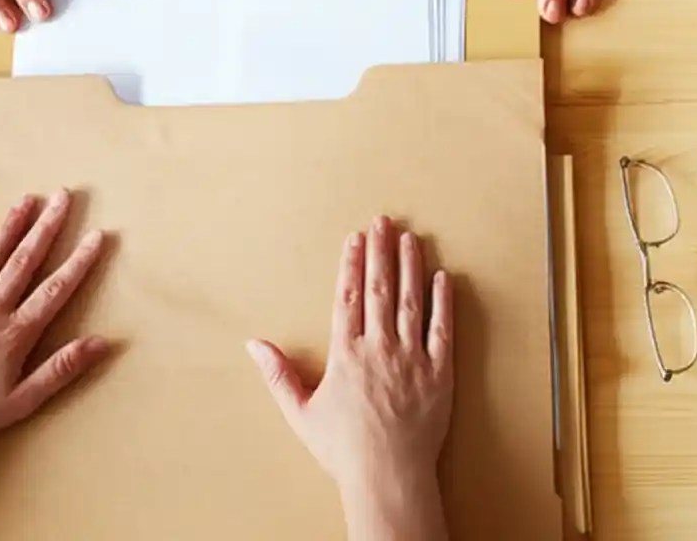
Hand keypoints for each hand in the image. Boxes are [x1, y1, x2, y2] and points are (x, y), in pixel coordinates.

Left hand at [0, 189, 109, 457]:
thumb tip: (100, 343)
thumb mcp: (22, 402)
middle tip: (62, 196)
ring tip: (27, 200)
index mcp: (14, 334)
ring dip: (11, 227)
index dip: (79, 262)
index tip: (96, 236)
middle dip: (46, 227)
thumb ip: (60, 370)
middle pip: (23, 262)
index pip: (55, 290)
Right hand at [247, 216, 453, 539]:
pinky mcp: (440, 373)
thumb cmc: (343, 449)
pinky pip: (443, 330)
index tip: (354, 238)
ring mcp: (412, 358)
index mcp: (346, 354)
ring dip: (411, 266)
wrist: (388, 475)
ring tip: (411, 238)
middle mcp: (379, 348)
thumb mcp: (300, 412)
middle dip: (380, 252)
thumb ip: (278, 375)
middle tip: (383, 221)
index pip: (347, 297)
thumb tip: (253, 344)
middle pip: (379, 289)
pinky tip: (443, 278)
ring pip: (412, 302)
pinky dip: (443, 302)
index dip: (351, 264)